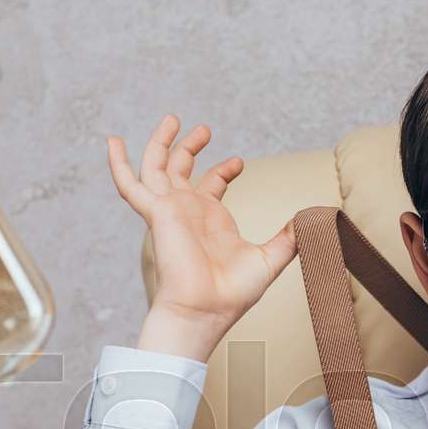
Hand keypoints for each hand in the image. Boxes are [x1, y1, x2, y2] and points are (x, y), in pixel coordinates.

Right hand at [107, 114, 297, 360]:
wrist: (205, 309)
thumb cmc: (231, 294)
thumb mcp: (270, 258)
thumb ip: (289, 237)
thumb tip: (315, 219)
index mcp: (211, 220)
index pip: (212, 184)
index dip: (223, 169)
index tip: (238, 162)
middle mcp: (188, 211)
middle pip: (182, 169)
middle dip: (191, 146)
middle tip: (204, 128)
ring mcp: (169, 210)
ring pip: (157, 167)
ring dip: (162, 142)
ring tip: (173, 119)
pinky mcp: (156, 213)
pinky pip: (129, 185)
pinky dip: (118, 164)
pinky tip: (112, 142)